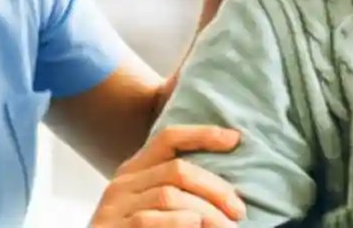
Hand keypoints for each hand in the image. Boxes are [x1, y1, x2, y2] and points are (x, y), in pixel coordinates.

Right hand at [89, 125, 245, 227]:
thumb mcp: (153, 202)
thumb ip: (175, 186)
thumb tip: (226, 178)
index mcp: (134, 169)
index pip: (169, 137)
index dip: (202, 134)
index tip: (234, 139)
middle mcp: (122, 183)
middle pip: (177, 170)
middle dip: (215, 189)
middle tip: (238, 210)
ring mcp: (114, 206)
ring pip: (169, 196)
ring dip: (205, 212)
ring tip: (226, 226)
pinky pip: (148, 219)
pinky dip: (177, 222)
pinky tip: (195, 225)